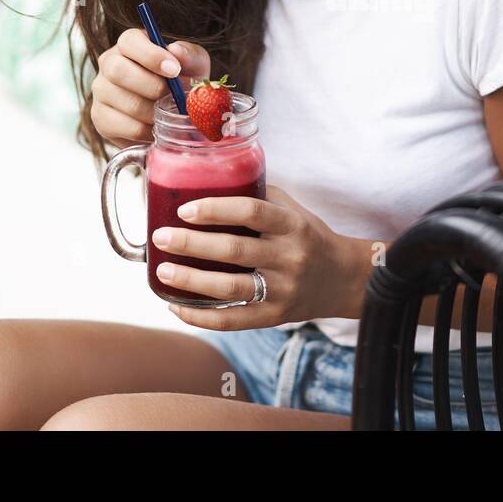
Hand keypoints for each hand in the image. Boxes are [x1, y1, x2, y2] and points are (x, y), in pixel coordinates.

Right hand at [90, 30, 210, 148]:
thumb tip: (176, 51)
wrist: (172, 111)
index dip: (152, 56)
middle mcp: (108, 63)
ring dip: (154, 112)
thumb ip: (188, 55)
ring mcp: (101, 92)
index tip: (174, 70)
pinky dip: (148, 130)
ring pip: (125, 102)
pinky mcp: (101, 119)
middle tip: (172, 96)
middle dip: (152, 86)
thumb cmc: (182, 80)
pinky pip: (126, 126)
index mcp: (129, 44)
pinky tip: (156, 126)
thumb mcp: (193, 65)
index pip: (129, 41)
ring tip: (168, 113)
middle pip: (118, 70)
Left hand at [154, 185, 357, 329]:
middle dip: (192, 243)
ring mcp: (282, 290)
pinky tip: (175, 305)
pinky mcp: (273, 317)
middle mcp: (289, 257)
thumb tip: (209, 181)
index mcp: (293, 225)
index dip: (216, 209)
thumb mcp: (292, 210)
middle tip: (161, 236)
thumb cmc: (307, 236)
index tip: (185, 209)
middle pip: (235, 250)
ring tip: (163, 270)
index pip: (252, 212)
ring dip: (191, 280)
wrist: (341, 279)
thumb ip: (258, 197)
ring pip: (230, 287)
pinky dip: (200, 315)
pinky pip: (232, 320)